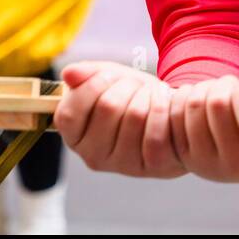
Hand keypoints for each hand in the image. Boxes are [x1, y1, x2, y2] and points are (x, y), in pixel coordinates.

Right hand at [54, 61, 186, 177]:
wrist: (169, 114)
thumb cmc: (132, 96)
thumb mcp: (108, 80)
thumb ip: (87, 74)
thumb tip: (69, 73)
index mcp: (74, 136)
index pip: (69, 113)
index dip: (91, 86)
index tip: (107, 76)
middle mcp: (93, 155)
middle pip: (108, 106)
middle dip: (125, 85)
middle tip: (134, 86)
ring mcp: (122, 164)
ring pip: (135, 114)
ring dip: (147, 93)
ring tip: (149, 94)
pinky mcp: (151, 165)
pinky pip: (157, 129)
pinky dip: (164, 106)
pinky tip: (164, 103)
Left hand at [168, 71, 238, 192]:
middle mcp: (238, 167)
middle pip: (217, 107)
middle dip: (228, 85)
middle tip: (237, 89)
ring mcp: (207, 165)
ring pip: (193, 106)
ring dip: (208, 88)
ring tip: (223, 95)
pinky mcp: (185, 158)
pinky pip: (174, 114)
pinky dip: (186, 96)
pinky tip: (204, 101)